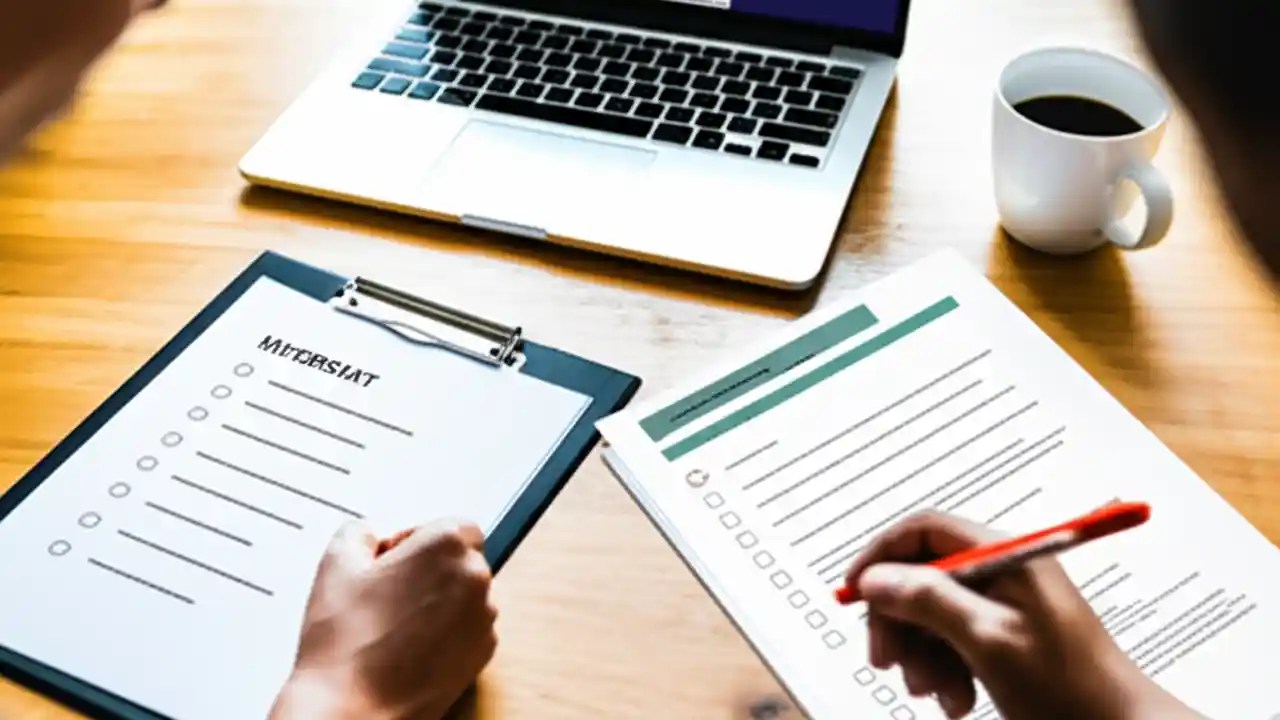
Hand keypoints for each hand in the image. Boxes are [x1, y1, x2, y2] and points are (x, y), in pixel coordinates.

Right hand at [270, 520, 497, 719]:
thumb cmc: (347, 644)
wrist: (354, 712)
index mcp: (448, 546)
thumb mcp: (336, 564)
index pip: (451, 525)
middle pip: (459, 559)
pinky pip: (466, 629)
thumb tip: (368, 534)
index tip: (392, 558)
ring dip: (437, 601)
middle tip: (386, 591)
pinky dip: (444, 632)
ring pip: (464, 595)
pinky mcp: (482, 655)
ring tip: (391, 623)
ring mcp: (483, 620)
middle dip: (428, 569)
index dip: (417, 539)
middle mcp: (476, 579)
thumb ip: (358, 532)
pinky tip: (406, 645)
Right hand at [844, 511, 1202, 719]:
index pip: (925, 530)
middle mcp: (1002, 572)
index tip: (855, 592)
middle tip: (886, 659)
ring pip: (932, 615)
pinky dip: (945, 671)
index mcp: (1004, 555)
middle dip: (899, 620)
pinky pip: (953, 642)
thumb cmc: (1069, 687)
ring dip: (922, 655)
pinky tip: (958, 699)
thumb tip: (877, 578)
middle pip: (921, 576)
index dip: (882, 556)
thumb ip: (929, 600)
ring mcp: (1003, 605)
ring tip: (936, 693)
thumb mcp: (988, 640)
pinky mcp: (1004, 637)